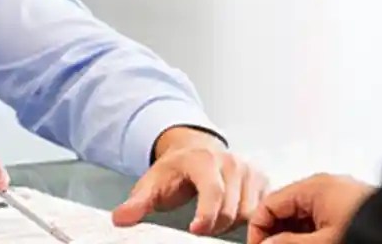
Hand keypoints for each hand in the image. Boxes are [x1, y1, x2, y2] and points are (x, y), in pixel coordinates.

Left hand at [112, 126, 267, 236]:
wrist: (194, 150)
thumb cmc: (175, 169)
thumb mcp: (152, 183)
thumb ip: (137, 203)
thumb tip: (120, 219)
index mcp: (203, 159)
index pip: (213, 191)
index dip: (207, 215)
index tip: (195, 230)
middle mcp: (231, 162)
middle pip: (231, 208)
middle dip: (214, 225)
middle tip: (198, 227)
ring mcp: (249, 170)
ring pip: (248, 212)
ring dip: (230, 224)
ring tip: (212, 220)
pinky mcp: (261, 180)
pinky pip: (260, 210)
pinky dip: (248, 220)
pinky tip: (231, 219)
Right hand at [246, 174, 374, 243]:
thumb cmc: (374, 230)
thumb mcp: (323, 242)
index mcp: (314, 187)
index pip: (269, 203)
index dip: (258, 230)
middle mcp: (325, 188)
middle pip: (285, 211)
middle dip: (278, 235)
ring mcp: (339, 198)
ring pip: (302, 219)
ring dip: (295, 237)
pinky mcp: (350, 209)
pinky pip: (319, 221)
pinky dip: (312, 235)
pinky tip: (317, 243)